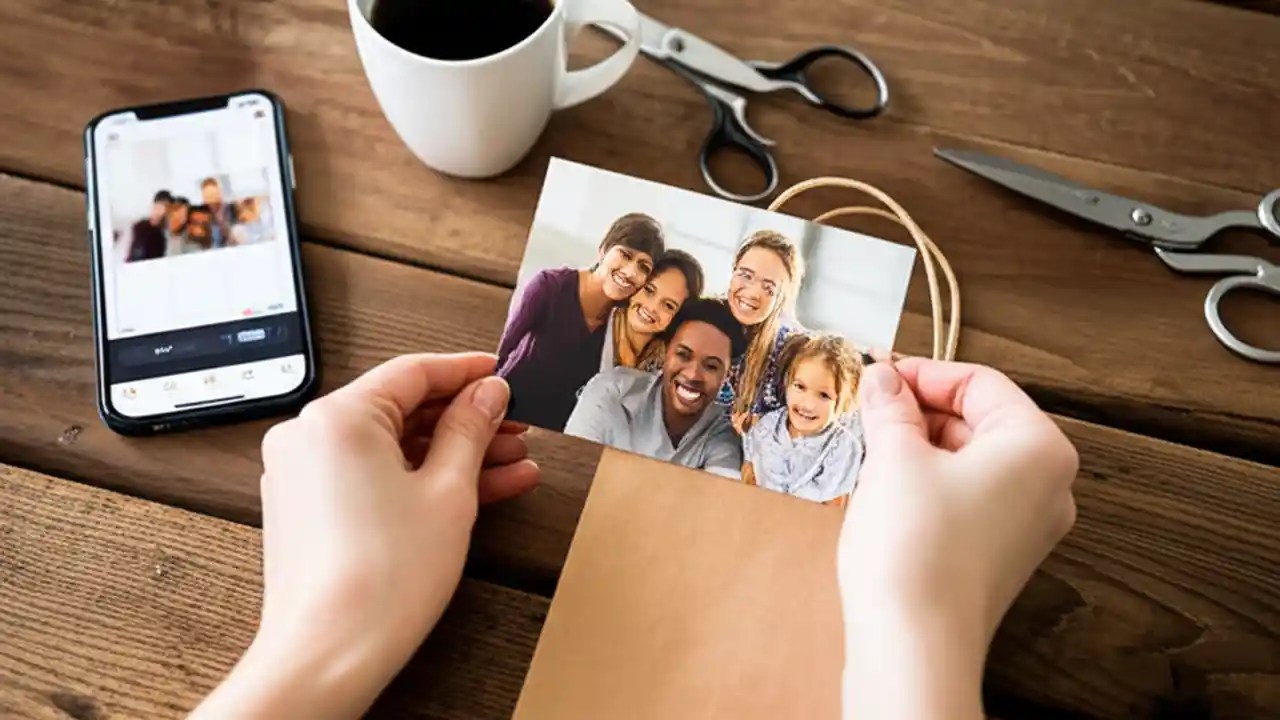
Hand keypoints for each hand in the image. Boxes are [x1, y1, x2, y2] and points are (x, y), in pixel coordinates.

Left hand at [192, 353, 539, 719]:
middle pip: (403, 410)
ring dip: (453, 454)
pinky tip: (476, 490)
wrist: (330, 654)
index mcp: (337, 417)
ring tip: (512, 465)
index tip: (502, 374)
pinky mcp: (309, 508)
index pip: (413, 372)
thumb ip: (471, 430)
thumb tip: (488, 393)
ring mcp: (304, 474)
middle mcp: (309, 437)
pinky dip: (420, 480)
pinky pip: (374, 475)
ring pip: (393, 447)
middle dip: (467, 421)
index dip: (467, 372)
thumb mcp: (449, 491)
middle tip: (516, 427)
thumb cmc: (381, 581)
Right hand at [839, 358, 1077, 719]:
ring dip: (920, 446)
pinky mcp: (999, 555)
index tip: (878, 374)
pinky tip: (887, 488)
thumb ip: (892, 408)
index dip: (923, 373)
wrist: (913, 644)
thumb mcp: (894, 458)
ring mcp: (1027, 525)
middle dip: (920, 410)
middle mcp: (1048, 486)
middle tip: (869, 408)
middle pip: (980, 420)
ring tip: (872, 448)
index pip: (980, 383)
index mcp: (1039, 448)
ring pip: (971, 460)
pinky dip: (929, 482)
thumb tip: (883, 378)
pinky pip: (968, 497)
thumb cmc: (916, 549)